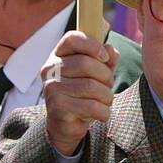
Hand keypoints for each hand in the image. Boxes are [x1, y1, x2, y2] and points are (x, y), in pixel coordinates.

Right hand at [42, 31, 117, 156]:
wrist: (67, 124)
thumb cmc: (83, 93)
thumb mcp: (97, 73)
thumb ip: (106, 59)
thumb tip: (110, 50)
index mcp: (59, 55)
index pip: (72, 38)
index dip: (92, 45)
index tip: (105, 58)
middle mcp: (51, 69)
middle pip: (86, 63)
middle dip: (106, 77)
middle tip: (107, 86)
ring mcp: (52, 88)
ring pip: (91, 87)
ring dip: (106, 96)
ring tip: (105, 101)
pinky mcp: (57, 107)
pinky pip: (91, 106)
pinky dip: (104, 112)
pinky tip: (101, 114)